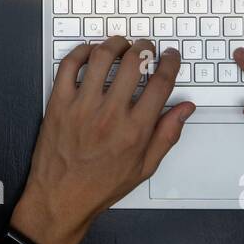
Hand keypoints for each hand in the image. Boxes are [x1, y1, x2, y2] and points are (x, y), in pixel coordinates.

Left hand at [0, 37, 193, 243]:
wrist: (60, 199)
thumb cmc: (100, 186)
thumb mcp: (144, 168)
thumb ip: (167, 134)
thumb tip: (185, 108)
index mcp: (135, 130)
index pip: (160, 83)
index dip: (170, 63)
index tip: (170, 56)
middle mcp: (110, 115)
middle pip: (133, 63)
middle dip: (144, 48)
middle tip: (145, 47)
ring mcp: (82, 106)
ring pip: (102, 58)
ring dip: (115, 44)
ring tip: (121, 44)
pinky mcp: (58, 103)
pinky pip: (69, 66)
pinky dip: (81, 52)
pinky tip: (90, 52)